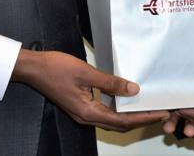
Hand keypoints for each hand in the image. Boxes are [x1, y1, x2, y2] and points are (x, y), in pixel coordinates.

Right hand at [12, 49, 168, 131]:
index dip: (144, 118)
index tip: (160, 113)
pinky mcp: (79, 106)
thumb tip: (132, 90)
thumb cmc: (55, 69)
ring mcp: (81, 113)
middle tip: (159, 112)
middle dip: (140, 120)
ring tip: (146, 107)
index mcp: (88, 112)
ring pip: (111, 120)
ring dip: (129, 116)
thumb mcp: (86, 73)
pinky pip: (103, 112)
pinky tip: (124, 100)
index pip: (123, 120)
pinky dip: (117, 110)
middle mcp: (86, 117)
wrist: (33, 69)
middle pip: (119, 124)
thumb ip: (110, 83)